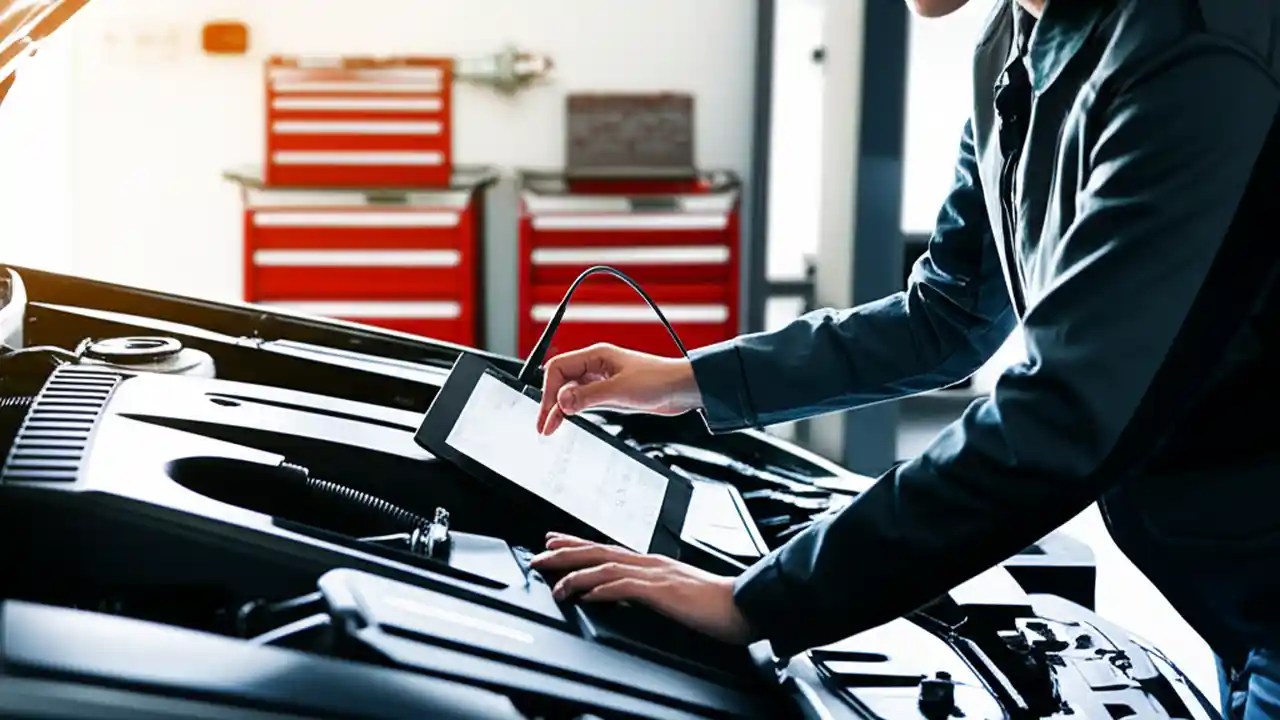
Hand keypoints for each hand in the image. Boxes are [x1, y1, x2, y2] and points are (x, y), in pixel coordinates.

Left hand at [530, 533, 754, 644]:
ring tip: (555, 582)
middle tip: (538, 555)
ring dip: (576, 573)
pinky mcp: (663, 591)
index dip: (576, 544)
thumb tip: (620, 594)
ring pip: (606, 566)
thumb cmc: (714, 602)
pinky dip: (603, 588)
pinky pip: (626, 586)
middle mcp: (650, 562)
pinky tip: (587, 594)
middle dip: (565, 553)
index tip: (552, 542)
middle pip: (598, 551)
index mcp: (652, 562)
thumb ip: (648, 590)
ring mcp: (656, 574)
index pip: (606, 548)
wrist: (743, 604)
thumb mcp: (674, 594)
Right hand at [536, 343, 700, 435]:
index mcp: (596, 355)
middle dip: (550, 402)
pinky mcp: (610, 392)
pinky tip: (569, 419)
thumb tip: (561, 402)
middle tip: (544, 426)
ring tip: (551, 427)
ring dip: (560, 408)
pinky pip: (584, 400)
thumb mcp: (620, 391)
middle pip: (562, 381)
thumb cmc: (658, 380)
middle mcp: (596, 365)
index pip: (558, 368)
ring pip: (571, 392)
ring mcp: (602, 379)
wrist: (683, 388)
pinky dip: (574, 410)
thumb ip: (588, 397)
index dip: (548, 390)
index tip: (546, 412)